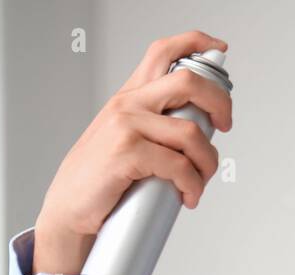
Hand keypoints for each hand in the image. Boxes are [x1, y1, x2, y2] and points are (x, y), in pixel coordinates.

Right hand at [32, 30, 232, 274]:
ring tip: (200, 182)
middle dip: (220, 104)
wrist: (70, 209)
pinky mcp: (127, 153)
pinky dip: (193, 185)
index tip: (218, 50)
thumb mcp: (127, 140)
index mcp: (131, 97)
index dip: (195, 43)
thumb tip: (201, 131)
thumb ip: (157, 127)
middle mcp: (128, 104)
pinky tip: (188, 196)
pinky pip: (179, 166)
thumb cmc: (102, 179)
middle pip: (188, 82)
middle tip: (224, 127)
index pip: (163, 52)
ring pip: (192, 134)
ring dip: (208, 163)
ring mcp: (126, 126)